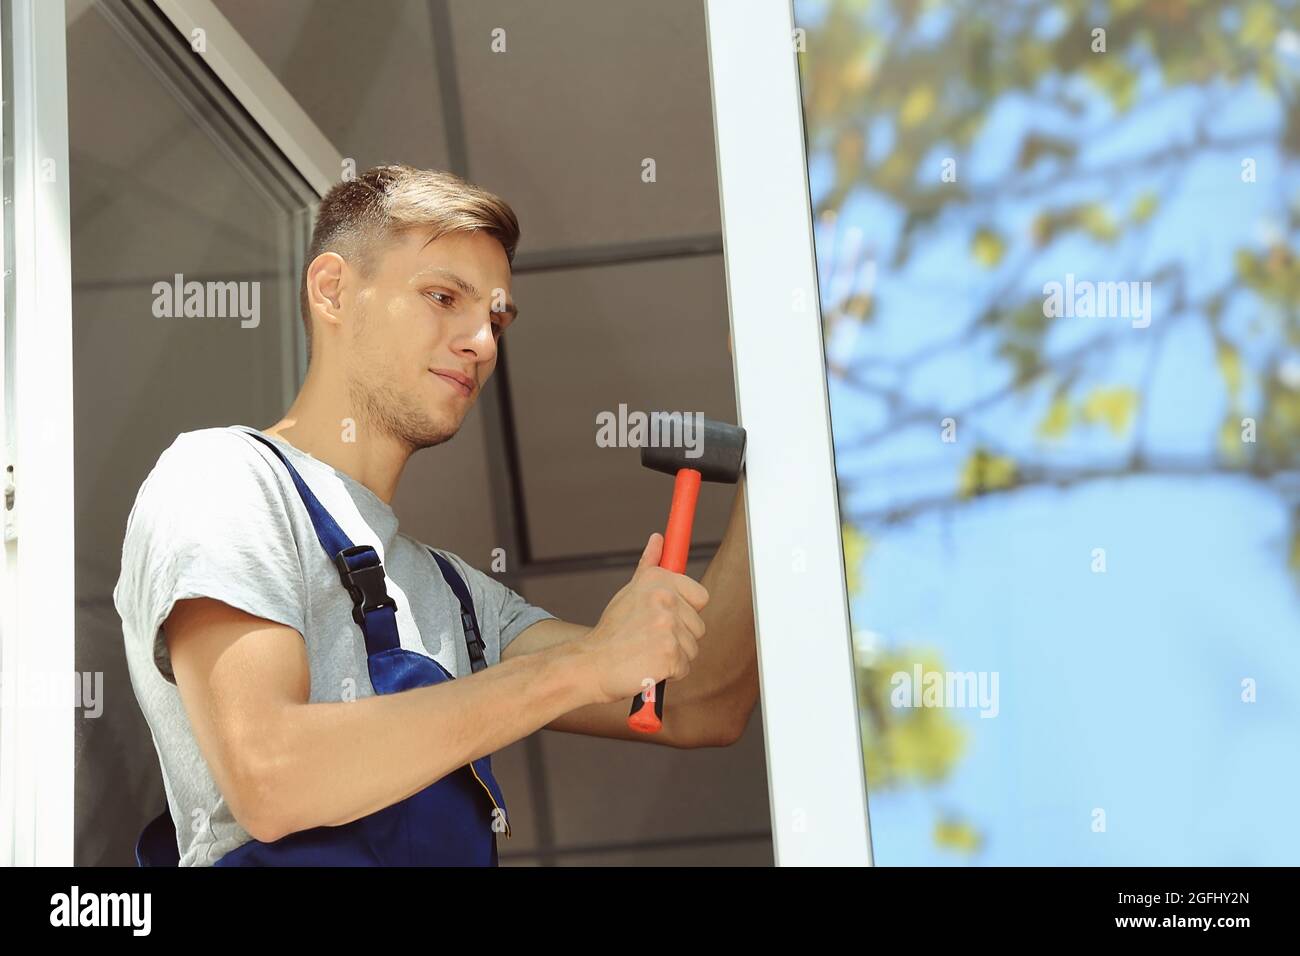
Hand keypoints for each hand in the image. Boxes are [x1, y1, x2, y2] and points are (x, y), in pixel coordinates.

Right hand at [580, 532, 709, 704]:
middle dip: (678, 637)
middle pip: (698, 626)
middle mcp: (665, 598)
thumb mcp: (630, 592)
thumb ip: (650, 565)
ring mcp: (668, 626)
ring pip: (692, 648)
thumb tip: (659, 538)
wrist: (591, 664)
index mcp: (658, 579)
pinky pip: (684, 667)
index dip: (685, 611)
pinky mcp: (669, 653)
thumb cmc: (612, 631)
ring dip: (673, 656)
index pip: (701, 597)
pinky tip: (647, 666)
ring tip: (646, 652)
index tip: (666, 619)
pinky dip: (669, 673)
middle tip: (649, 639)